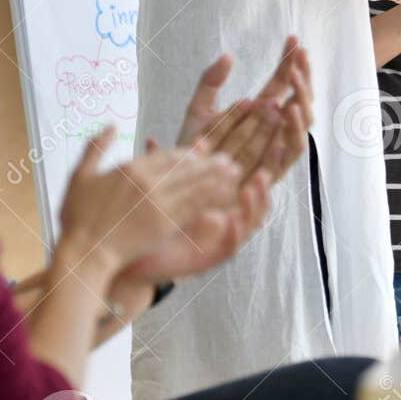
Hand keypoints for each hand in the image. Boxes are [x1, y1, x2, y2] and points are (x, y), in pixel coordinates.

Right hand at [57, 127, 242, 270]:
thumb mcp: (80, 175)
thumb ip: (95, 147)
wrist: (85, 252)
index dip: (188, 152)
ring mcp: (160, 204)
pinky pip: (195, 208)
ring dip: (217, 178)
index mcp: (131, 168)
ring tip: (235, 173)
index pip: (167, 155)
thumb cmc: (78, 217)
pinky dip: (212, 200)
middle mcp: (150, 183)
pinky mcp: (166, 225)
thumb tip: (108, 125)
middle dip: (210, 163)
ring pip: (195, 185)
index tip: (202, 150)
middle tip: (228, 159)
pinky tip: (225, 197)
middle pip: (187, 168)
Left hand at [117, 166, 275, 284]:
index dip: (257, 175)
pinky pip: (230, 248)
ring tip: (247, 190)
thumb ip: (169, 169)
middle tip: (263, 174)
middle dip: (262, 190)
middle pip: (255, 207)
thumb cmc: (150, 227)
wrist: (136, 261)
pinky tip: (229, 219)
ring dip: (251, 208)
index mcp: (220, 207)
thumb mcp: (165, 193)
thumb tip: (167, 139)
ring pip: (248, 227)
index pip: (247, 188)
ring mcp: (219, 243)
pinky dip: (232, 234)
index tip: (264, 157)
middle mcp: (225, 225)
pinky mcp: (210, 259)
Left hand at [159, 39, 312, 185]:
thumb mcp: (198, 111)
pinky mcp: (274, 170)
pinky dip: (294, 131)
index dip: (290, 60)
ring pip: (303, 122)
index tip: (293, 38)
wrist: (186, 190)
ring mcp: (277, 148)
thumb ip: (210, 82)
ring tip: (293, 80)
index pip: (283, 82)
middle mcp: (274, 129)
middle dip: (303, 75)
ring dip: (302, 99)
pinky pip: (293, 151)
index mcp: (260, 112)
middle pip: (300, 98)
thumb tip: (229, 55)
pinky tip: (287, 111)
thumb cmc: (194, 153)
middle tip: (299, 53)